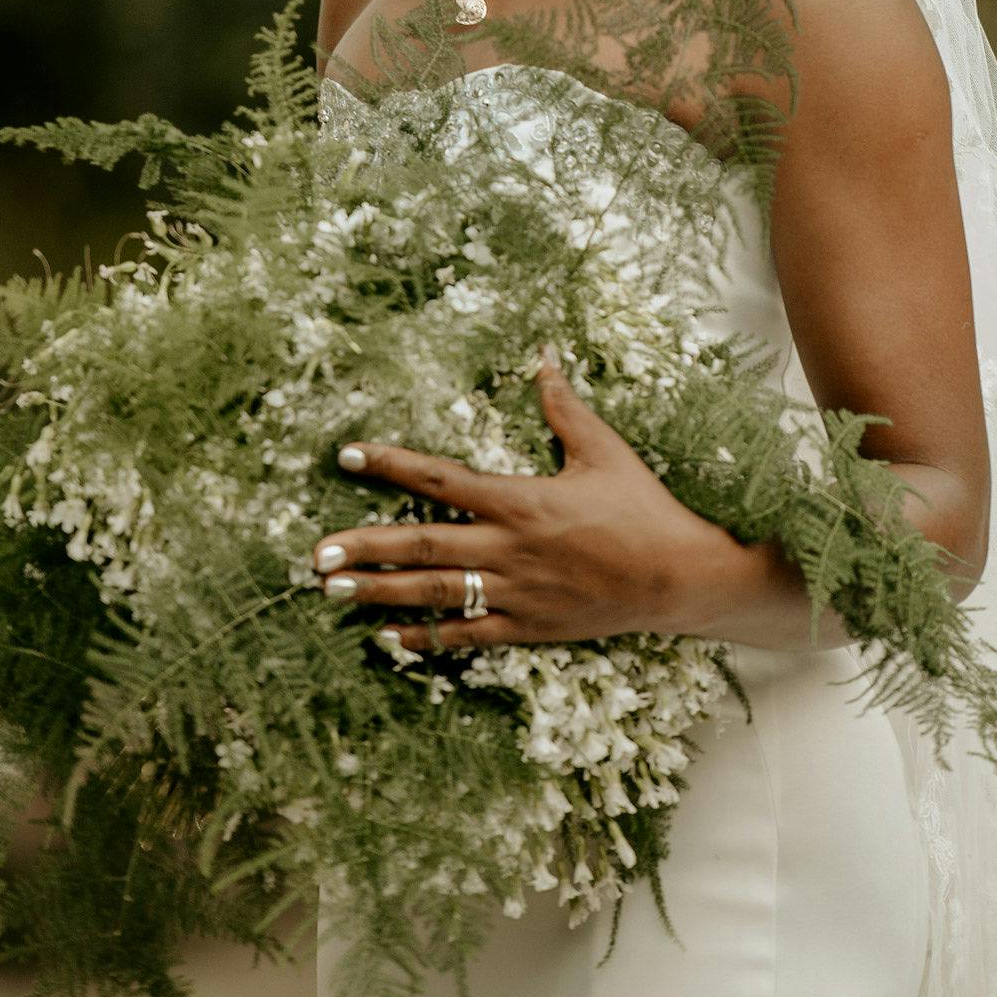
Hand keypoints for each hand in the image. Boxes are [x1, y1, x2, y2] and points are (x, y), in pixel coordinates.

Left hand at [308, 359, 760, 653]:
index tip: (347, 456)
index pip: (440, 479)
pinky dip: (429, 639)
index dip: (390, 465)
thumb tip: (542, 356)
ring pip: (436, 594)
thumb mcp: (604, 449)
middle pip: (422, 547)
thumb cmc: (644, 508)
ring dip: (380, 594)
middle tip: (314, 556)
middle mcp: (509, 548)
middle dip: (365, 549)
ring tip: (332, 593)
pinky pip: (470, 635)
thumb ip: (563, 407)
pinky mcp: (531, 627)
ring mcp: (517, 593)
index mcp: (520, 499)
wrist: (682, 577)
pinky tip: (390, 640)